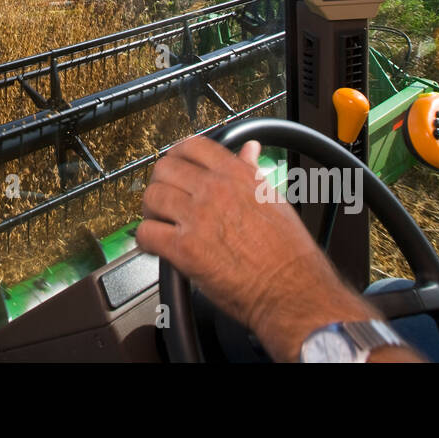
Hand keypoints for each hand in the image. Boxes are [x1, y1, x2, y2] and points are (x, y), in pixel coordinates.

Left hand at [136, 135, 409, 360]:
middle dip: (160, 183)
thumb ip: (252, 171)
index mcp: (236, 174)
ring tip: (157, 222)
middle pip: (164, 169)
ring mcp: (197, 218)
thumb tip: (249, 149)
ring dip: (150, 211)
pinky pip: (146, 234)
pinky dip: (145, 241)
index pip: (192, 146)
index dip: (177, 155)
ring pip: (151, 198)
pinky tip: (154, 246)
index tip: (175, 166)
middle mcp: (213, 190)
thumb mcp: (273, 199)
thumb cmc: (289, 252)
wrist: (293, 291)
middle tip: (163, 198)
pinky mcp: (184, 249)